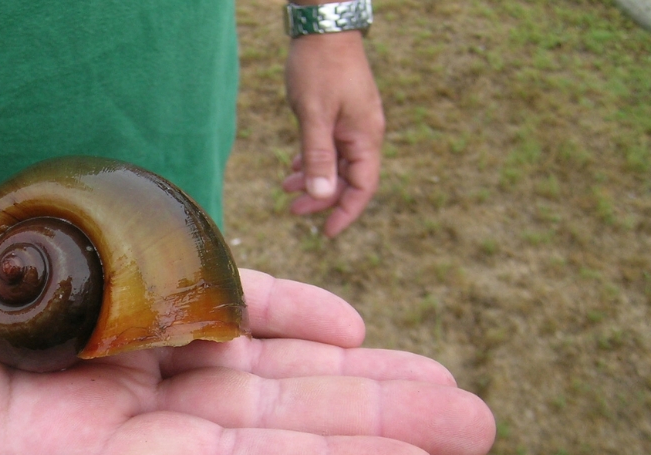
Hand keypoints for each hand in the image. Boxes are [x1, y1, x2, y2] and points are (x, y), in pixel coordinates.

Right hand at [0, 160, 493, 454]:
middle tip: (474, 423)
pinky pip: (209, 304)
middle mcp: (88, 413)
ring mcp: (99, 352)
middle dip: (363, 427)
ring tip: (438, 379)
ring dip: (342, 377)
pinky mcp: (96, 287)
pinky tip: (346, 321)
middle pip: (251, 428)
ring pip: (244, 370)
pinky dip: (280, 312)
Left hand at [283, 30, 384, 236]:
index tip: (327, 232)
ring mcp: (353, 123)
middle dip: (321, 198)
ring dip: (313, 179)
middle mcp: (364, 133)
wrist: (324, 27)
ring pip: (336, 163)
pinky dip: (313, 160)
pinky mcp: (340, 113)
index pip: (363, 187)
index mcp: (365, 137)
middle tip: (292, 210)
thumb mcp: (314, 114)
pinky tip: (294, 166)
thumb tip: (321, 194)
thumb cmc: (320, 67)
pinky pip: (330, 147)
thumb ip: (318, 155)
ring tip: (286, 189)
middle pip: (348, 179)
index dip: (346, 212)